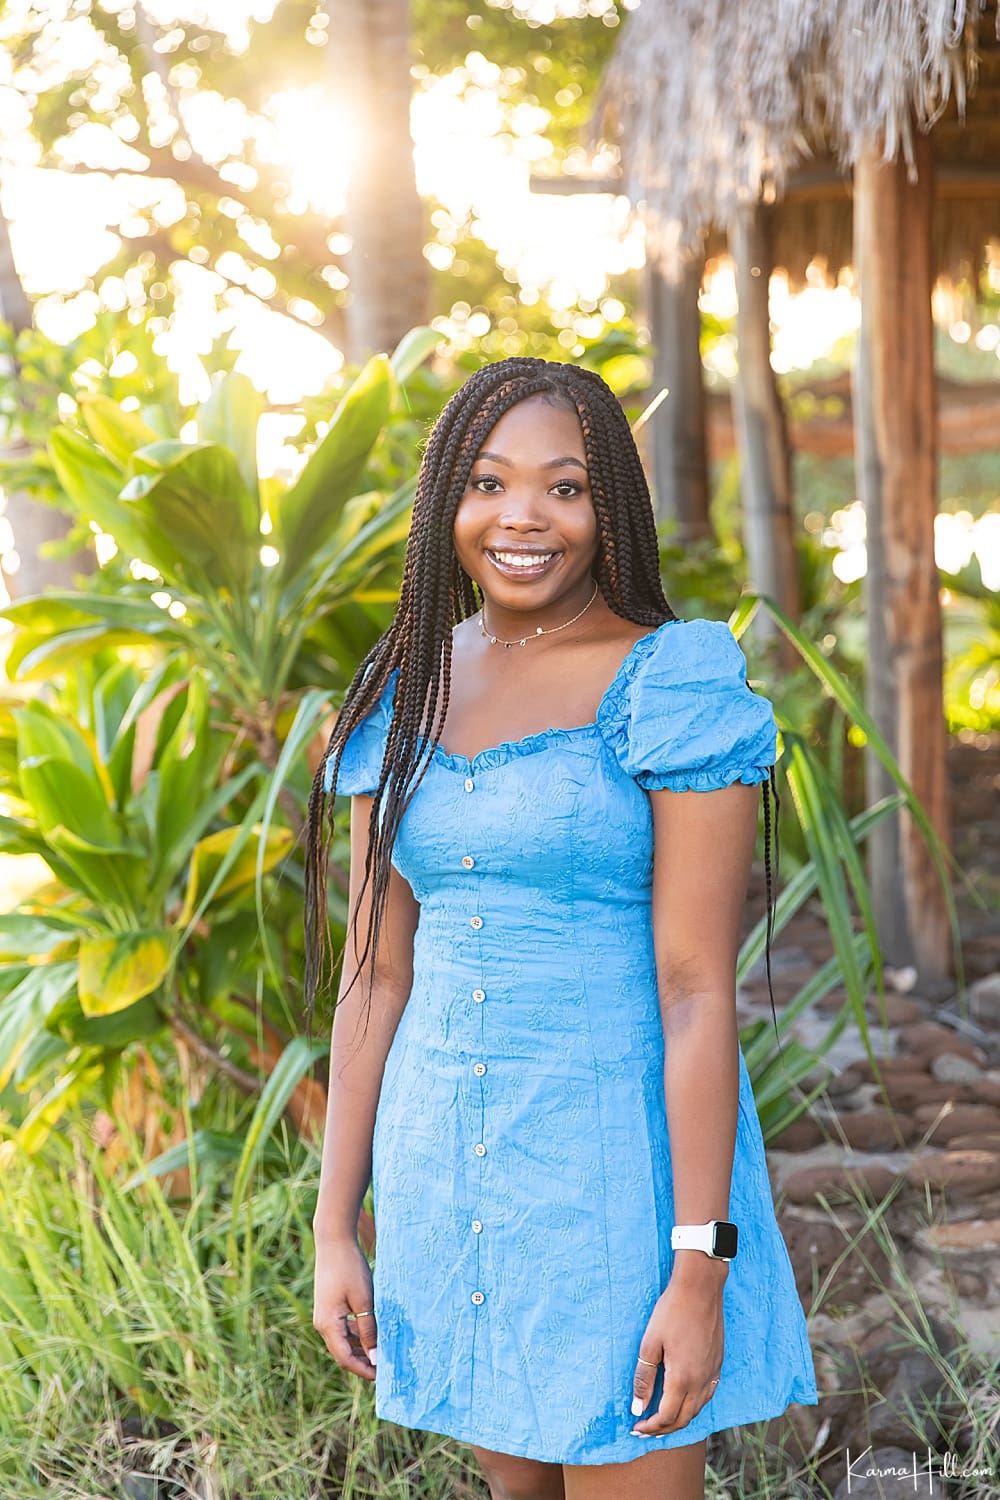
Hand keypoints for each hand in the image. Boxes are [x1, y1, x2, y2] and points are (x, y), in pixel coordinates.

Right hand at [312, 1235, 377, 1380]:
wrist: (334, 1241)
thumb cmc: (349, 1268)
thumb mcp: (363, 1300)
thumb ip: (368, 1330)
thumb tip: (375, 1357)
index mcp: (328, 1325)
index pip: (346, 1359)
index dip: (364, 1370)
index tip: (383, 1375)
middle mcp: (323, 1324)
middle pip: (343, 1353)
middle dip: (364, 1362)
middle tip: (386, 1365)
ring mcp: (324, 1316)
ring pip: (343, 1341)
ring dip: (361, 1348)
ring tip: (382, 1351)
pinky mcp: (329, 1307)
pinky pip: (342, 1329)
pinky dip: (357, 1335)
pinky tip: (372, 1333)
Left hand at [629, 1266, 725, 1435]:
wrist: (700, 1288)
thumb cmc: (672, 1311)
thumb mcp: (650, 1343)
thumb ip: (644, 1378)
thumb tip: (637, 1407)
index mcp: (682, 1378)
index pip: (666, 1417)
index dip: (650, 1427)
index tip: (636, 1428)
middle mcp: (701, 1381)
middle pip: (683, 1419)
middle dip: (663, 1429)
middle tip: (646, 1429)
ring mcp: (713, 1372)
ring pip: (698, 1409)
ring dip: (679, 1419)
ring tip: (662, 1419)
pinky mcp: (718, 1363)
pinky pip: (708, 1394)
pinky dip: (694, 1405)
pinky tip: (684, 1400)